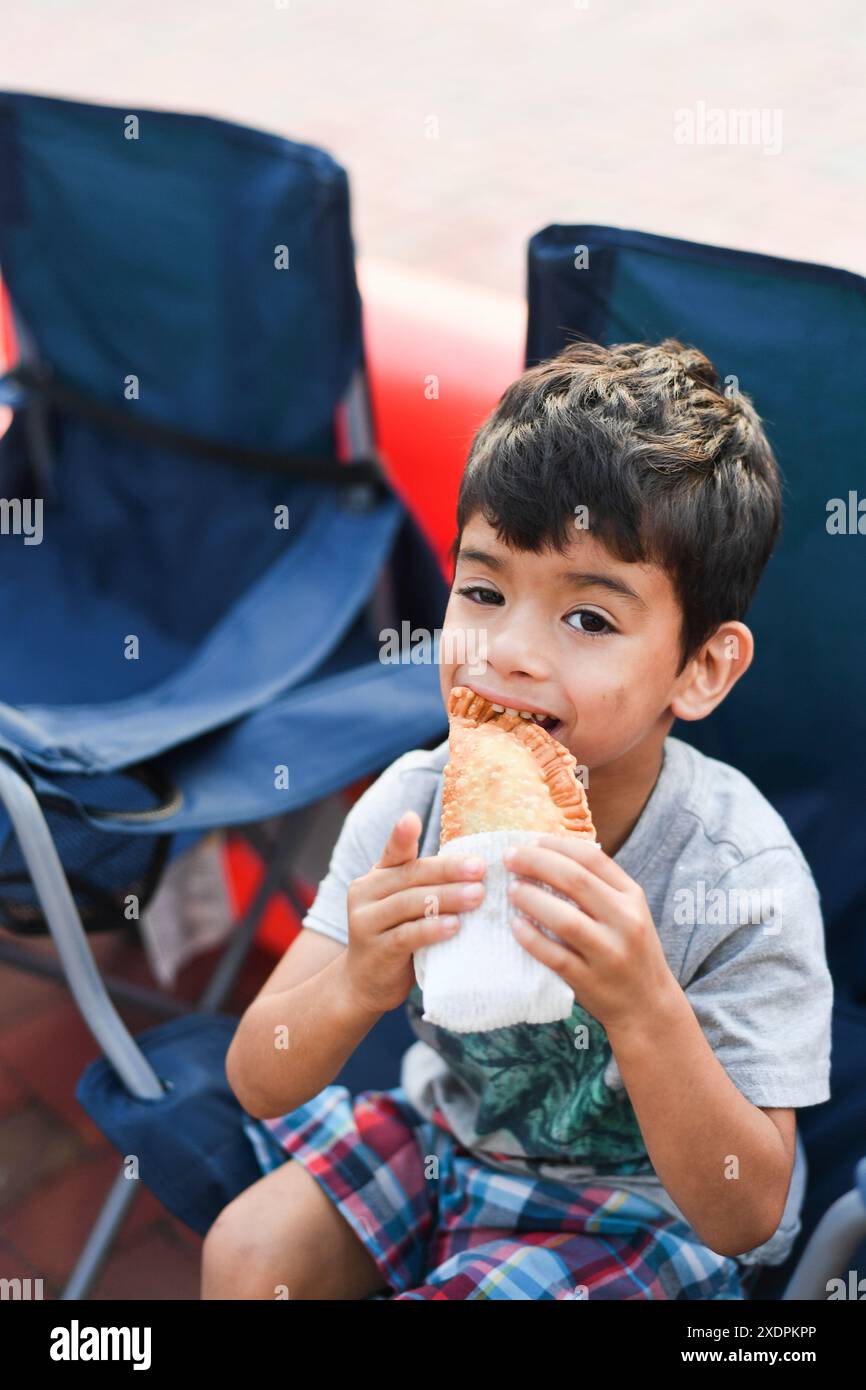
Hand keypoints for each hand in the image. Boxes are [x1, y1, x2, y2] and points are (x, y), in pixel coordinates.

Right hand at [344, 810, 486, 1014]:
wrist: (364, 983)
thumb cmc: (397, 936)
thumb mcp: (406, 904)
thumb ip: (426, 883)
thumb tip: (476, 865)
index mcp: (378, 875)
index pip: (393, 851)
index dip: (401, 835)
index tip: (412, 818)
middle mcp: (366, 892)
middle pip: (411, 875)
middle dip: (448, 870)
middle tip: (480, 868)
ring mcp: (366, 922)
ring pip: (409, 904)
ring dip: (446, 898)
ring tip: (477, 895)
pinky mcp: (376, 951)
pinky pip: (406, 936)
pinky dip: (431, 929)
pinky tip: (454, 926)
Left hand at [502, 835, 674, 1033]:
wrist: (648, 1005)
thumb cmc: (628, 950)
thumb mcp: (627, 912)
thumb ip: (599, 886)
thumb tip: (549, 853)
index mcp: (633, 897)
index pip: (593, 859)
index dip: (558, 845)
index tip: (532, 841)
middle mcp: (625, 921)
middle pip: (575, 881)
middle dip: (536, 863)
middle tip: (509, 858)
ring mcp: (609, 953)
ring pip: (564, 918)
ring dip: (531, 899)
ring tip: (511, 890)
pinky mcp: (591, 981)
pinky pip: (555, 956)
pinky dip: (531, 939)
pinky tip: (515, 926)